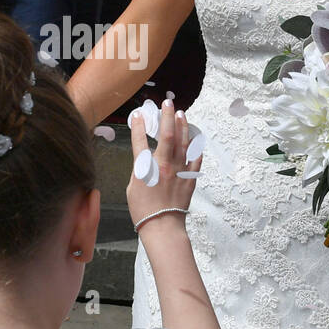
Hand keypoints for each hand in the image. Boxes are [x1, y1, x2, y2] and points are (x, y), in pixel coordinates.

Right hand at [126, 100, 201, 230]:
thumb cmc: (144, 210)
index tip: (138, 114)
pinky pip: (195, 157)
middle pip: (167, 134)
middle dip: (167, 116)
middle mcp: (163, 165)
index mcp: (145, 168)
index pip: (139, 141)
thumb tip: (145, 161)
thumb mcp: (132, 187)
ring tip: (181, 113)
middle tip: (167, 102)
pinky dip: (196, 146)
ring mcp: (179, 170)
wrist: (162, 225)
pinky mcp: (189, 177)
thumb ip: (139, 170)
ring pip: (183, 142)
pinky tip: (195, 138)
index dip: (138, 125)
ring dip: (183, 125)